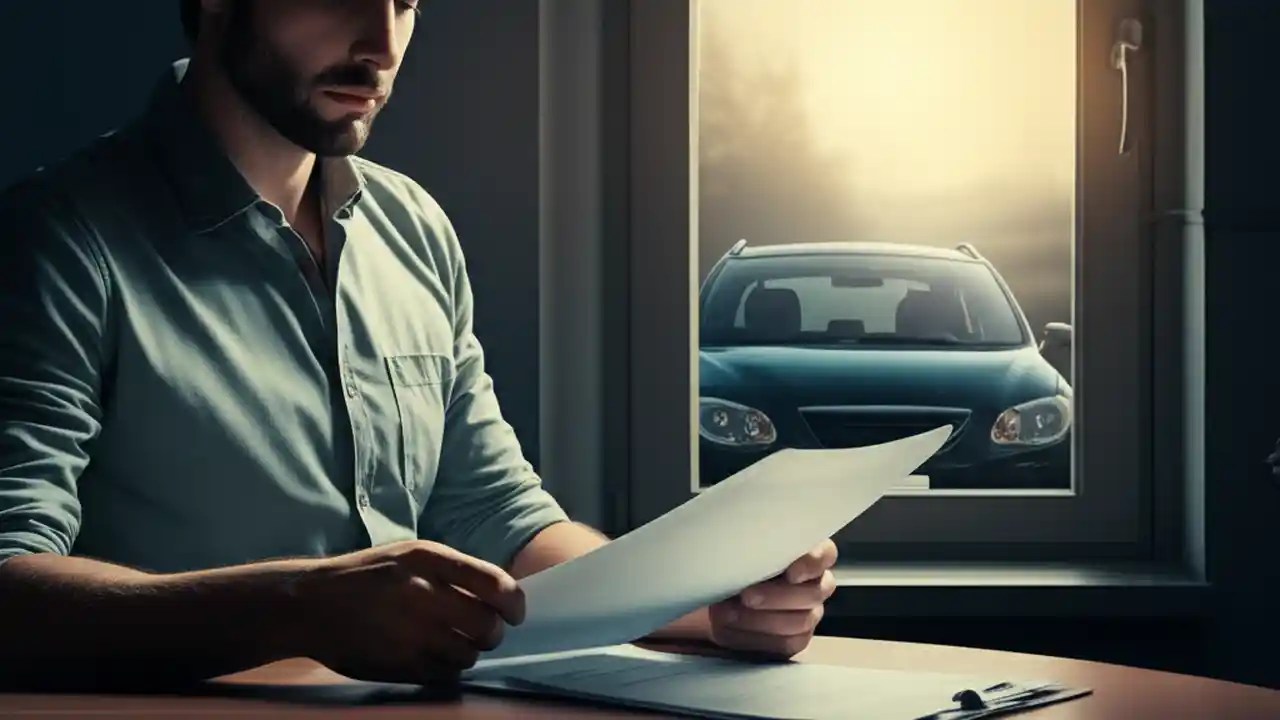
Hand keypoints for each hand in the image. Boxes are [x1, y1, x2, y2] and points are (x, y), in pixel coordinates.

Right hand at [289, 540, 524, 684]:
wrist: (309, 605)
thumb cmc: (367, 576)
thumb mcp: (409, 554)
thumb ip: (452, 571)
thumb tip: (501, 594)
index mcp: (427, 559)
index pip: (496, 585)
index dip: (514, 604)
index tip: (515, 613)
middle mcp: (422, 594)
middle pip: (488, 626)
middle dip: (493, 633)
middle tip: (485, 632)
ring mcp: (409, 632)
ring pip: (469, 655)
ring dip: (470, 652)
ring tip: (454, 643)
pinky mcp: (398, 663)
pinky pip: (444, 675)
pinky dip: (447, 669)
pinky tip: (434, 656)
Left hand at [707, 540, 836, 657]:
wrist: (718, 593)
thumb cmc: (735, 562)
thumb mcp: (742, 549)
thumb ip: (754, 546)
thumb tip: (743, 546)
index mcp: (809, 553)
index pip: (825, 554)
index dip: (811, 564)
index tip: (791, 573)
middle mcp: (817, 583)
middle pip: (813, 593)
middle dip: (777, 596)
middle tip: (746, 596)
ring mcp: (810, 613)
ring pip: (801, 621)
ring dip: (762, 619)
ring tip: (730, 613)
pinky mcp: (796, 639)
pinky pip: (786, 644)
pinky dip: (756, 637)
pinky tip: (733, 628)